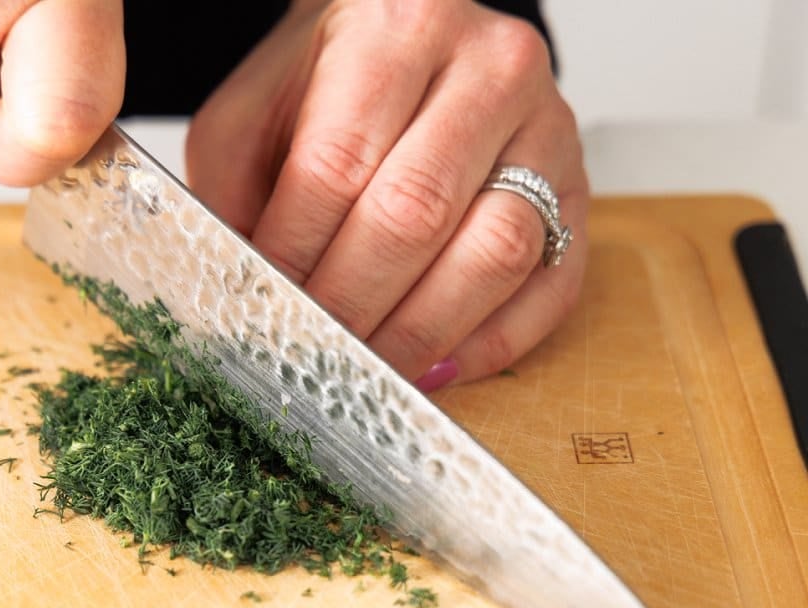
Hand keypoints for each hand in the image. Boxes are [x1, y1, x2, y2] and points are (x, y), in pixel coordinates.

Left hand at [186, 0, 588, 389]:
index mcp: (395, 32)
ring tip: (369, 369)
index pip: (336, 165)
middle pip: (418, 212)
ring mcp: (547, 127)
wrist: (414, 37)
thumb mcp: (255, 113)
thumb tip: (240, 294)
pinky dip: (491, 343)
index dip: (295, 254)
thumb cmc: (331, 81)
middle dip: (354, 304)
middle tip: (313, 353)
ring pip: (497, 251)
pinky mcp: (578, 186)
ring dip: (423, 331)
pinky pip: (550, 285)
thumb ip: (234, 193)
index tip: (266, 309)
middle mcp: (487, 68)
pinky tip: (437, 366)